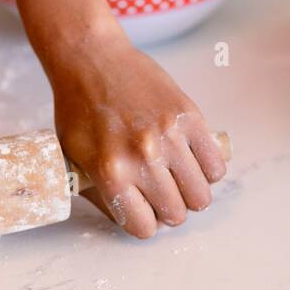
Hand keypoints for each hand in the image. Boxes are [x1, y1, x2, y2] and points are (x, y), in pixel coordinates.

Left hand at [50, 31, 225, 237]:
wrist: (93, 61)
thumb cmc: (79, 112)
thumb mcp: (74, 160)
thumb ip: (102, 195)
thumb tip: (133, 221)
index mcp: (111, 173)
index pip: (144, 228)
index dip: (145, 224)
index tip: (144, 213)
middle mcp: (142, 159)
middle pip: (176, 214)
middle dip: (169, 210)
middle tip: (161, 195)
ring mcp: (169, 137)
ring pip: (200, 194)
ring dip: (191, 193)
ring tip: (178, 180)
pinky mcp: (190, 117)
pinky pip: (215, 164)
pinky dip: (207, 170)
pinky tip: (191, 161)